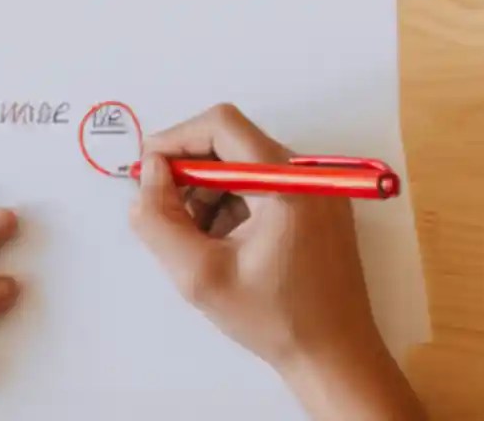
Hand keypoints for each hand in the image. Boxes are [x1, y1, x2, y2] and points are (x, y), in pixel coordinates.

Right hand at [129, 104, 424, 420]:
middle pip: (231, 143)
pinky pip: (262, 185)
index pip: (220, 126)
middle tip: (165, 216)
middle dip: (189, 175)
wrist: (336, 358)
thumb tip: (148, 175)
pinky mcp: (318, 205)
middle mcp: (307, 173)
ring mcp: (318, 188)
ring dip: (209, 194)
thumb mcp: (200, 276)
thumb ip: (159, 220)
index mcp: (287, 181)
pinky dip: (233, 205)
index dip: (175, 140)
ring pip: (243, 165)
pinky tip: (224, 247)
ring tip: (198, 243)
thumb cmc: (276, 321)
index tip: (146, 172)